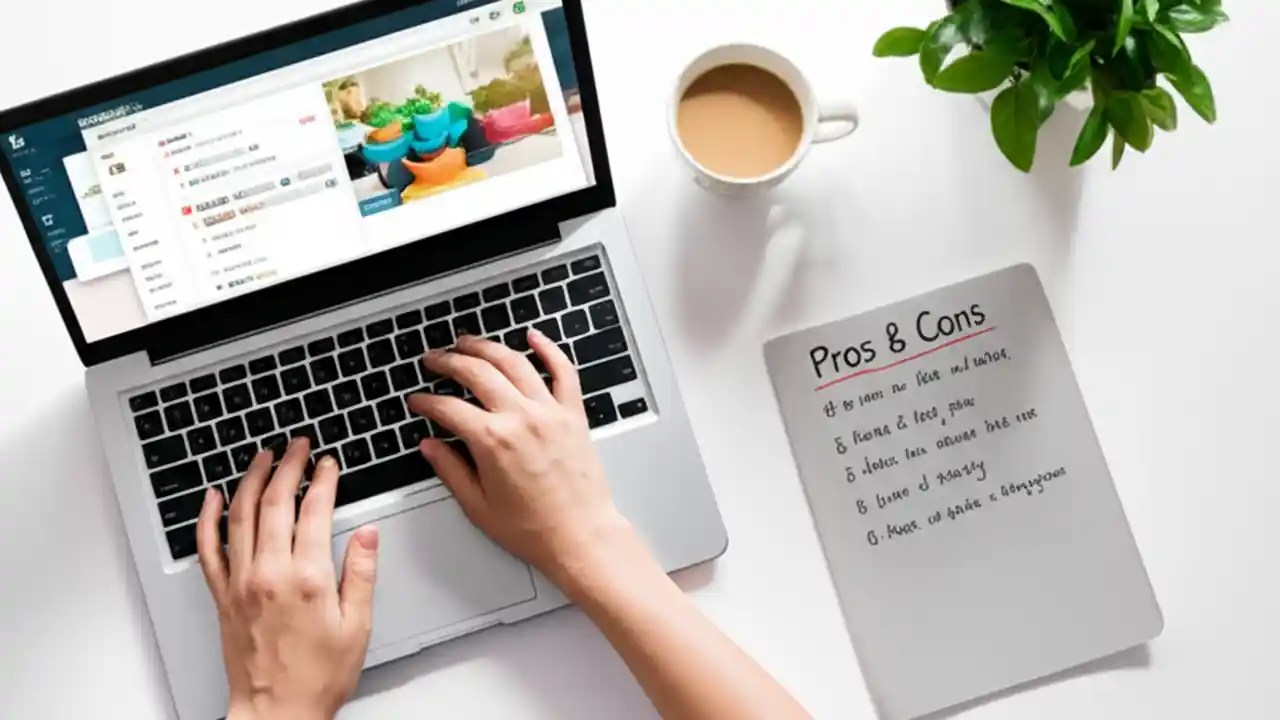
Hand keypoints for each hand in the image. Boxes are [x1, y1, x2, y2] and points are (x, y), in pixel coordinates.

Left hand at [196, 439, 379, 719]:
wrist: (277, 713)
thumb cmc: (318, 677)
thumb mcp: (357, 626)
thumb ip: (361, 573)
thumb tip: (366, 533)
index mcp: (308, 579)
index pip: (313, 511)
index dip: (322, 479)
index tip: (328, 463)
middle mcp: (269, 575)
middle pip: (275, 503)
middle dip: (288, 466)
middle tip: (297, 445)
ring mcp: (241, 583)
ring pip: (240, 515)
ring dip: (251, 479)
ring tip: (262, 456)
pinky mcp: (222, 596)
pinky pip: (208, 548)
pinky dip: (208, 518)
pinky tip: (214, 497)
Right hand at [408, 331, 633, 588]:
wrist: (581, 537)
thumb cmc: (534, 529)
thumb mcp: (478, 506)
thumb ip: (450, 470)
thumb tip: (430, 446)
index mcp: (492, 441)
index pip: (448, 407)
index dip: (426, 401)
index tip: (418, 400)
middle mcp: (521, 418)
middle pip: (477, 372)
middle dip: (448, 361)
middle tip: (434, 359)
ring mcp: (550, 412)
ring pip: (514, 362)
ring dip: (486, 346)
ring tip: (467, 342)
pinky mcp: (573, 414)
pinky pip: (563, 371)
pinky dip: (548, 348)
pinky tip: (533, 336)